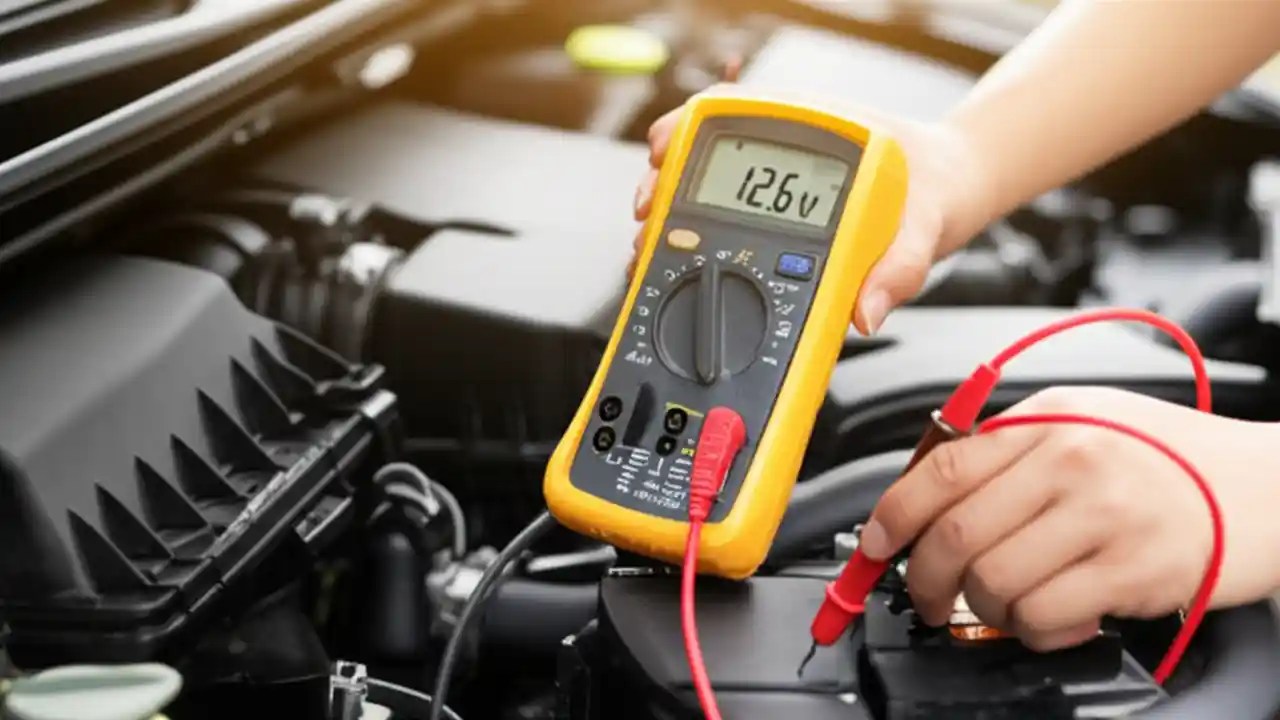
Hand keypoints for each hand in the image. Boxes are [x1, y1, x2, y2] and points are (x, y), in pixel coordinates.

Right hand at [632, 84, 993, 334]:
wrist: (951, 198)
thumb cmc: (935, 191)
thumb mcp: (926, 229)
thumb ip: (899, 269)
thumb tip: (865, 312)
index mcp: (812, 131)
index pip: (729, 110)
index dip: (683, 128)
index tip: (659, 153)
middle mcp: (783, 152)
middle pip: (702, 155)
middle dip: (662, 185)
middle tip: (648, 217)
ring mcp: (775, 187)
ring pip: (705, 193)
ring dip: (673, 221)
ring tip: (652, 251)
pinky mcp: (775, 221)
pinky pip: (725, 227)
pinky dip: (697, 247)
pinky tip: (682, 268)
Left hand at [857, 386, 1279, 651]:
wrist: (1267, 485)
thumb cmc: (1170, 456)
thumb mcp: (1083, 421)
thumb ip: (1010, 449)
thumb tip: (928, 490)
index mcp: (1047, 420)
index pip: (940, 468)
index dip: (892, 515)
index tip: (874, 543)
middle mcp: (1071, 460)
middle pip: (955, 534)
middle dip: (922, 579)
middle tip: (925, 596)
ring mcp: (1104, 515)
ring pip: (993, 582)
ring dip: (981, 608)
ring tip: (1000, 604)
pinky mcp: (1133, 570)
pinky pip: (1044, 616)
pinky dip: (1031, 629)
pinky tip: (1050, 616)